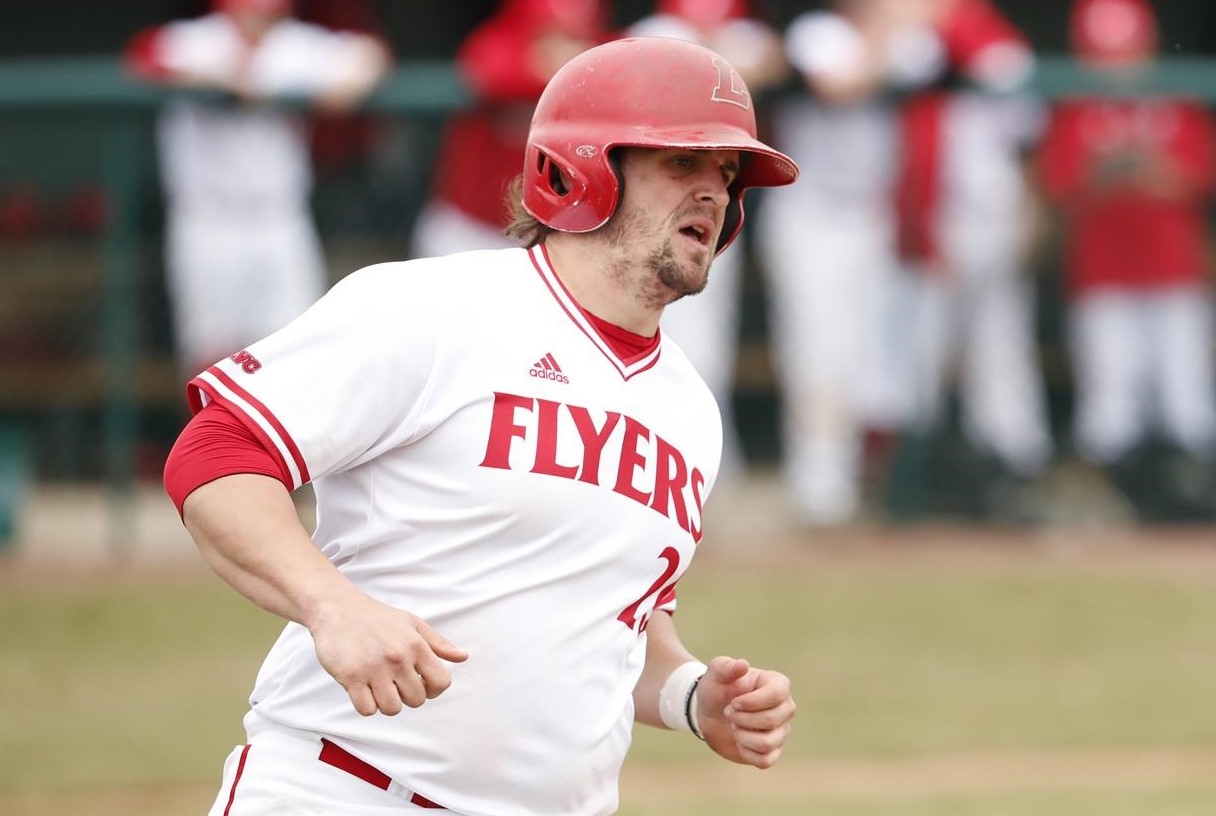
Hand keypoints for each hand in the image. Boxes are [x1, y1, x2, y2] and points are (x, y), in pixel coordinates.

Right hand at [307, 591, 468, 716]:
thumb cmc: (377, 617)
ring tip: (379, 687)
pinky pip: (367, 710)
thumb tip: (463, 657)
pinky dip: (366, 705)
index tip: (420, 684)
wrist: (337, 608)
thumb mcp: (412, 623)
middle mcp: (398, 658)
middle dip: (407, 696)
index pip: (442, 683)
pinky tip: (363, 688)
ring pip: (392, 709)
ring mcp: (374, 669)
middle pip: (417, 700)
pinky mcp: (351, 677)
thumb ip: (438, 643)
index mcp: (416, 645)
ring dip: (386, 703)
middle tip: (395, 682)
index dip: (434, 690)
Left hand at [695, 656, 794, 767]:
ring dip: (743, 736)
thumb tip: (743, 665)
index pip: (776, 694)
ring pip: (768, 742)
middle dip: (742, 719)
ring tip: (734, 726)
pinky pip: (766, 760)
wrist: (709, 712)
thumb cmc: (716, 688)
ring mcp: (781, 730)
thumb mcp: (716, 673)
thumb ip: (726, 667)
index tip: (733, 702)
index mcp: (777, 684)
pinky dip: (746, 752)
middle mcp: (785, 707)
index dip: (752, 702)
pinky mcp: (773, 751)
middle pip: (771, 720)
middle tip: (728, 712)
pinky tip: (739, 741)